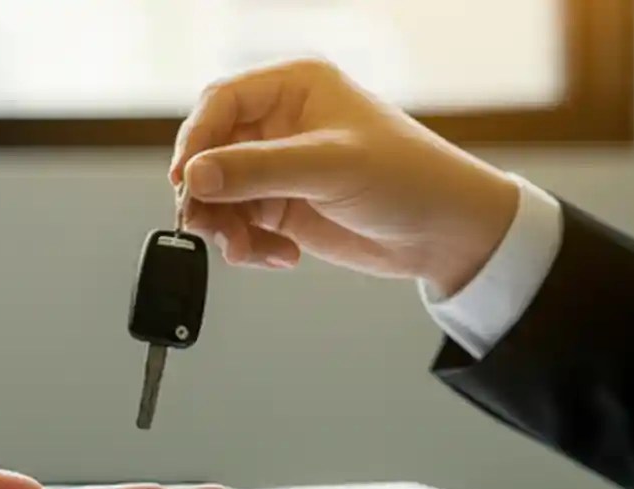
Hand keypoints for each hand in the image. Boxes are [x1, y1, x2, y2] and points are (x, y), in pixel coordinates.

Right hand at [171, 58, 519, 295]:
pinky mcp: (283, 208)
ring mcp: (279, 169)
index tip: (186, 180)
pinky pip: (240, 225)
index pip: (220, 102)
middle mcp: (280, 124)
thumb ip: (257, 171)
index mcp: (293, 88)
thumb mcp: (329, 166)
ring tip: (248, 250)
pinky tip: (280, 256)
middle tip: (206, 224)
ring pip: (220, 195)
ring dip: (225, 227)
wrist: (447, 233)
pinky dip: (248, 246)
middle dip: (207, 193)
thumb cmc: (409, 177)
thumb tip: (195, 177)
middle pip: (211, 152)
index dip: (196, 140)